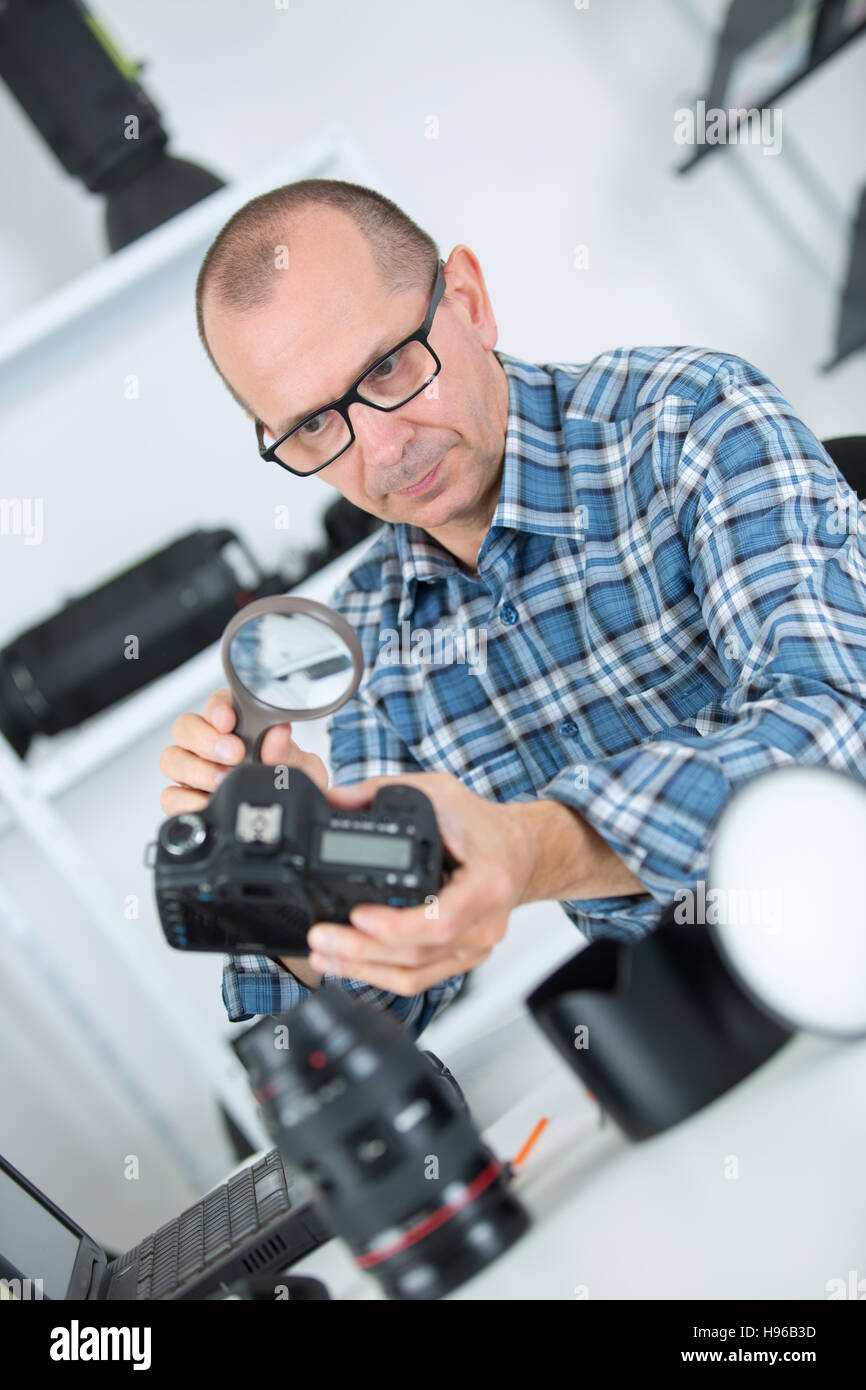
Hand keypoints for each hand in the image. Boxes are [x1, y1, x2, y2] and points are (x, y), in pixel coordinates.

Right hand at [158, 686, 328, 815]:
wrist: (285, 819)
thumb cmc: (288, 784)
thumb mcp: (300, 768)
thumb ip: (288, 751)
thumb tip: (278, 733)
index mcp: (237, 726)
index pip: (217, 704)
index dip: (218, 708)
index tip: (228, 719)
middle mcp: (209, 745)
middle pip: (185, 727)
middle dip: (206, 739)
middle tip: (234, 753)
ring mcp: (193, 771)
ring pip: (172, 759)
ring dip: (198, 770)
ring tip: (224, 781)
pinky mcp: (184, 800)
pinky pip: (170, 795)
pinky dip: (187, 800)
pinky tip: (208, 802)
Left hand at [305, 772, 536, 995]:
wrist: (520, 851)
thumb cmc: (484, 826)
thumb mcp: (438, 793)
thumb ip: (382, 792)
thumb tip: (333, 799)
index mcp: (487, 884)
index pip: (441, 919)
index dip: (395, 925)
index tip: (357, 915)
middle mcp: (485, 923)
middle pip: (418, 953)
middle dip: (361, 951)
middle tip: (321, 938)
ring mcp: (474, 947)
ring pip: (415, 974)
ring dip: (363, 970)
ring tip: (324, 956)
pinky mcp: (461, 958)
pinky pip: (420, 978)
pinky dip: (381, 975)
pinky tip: (352, 966)